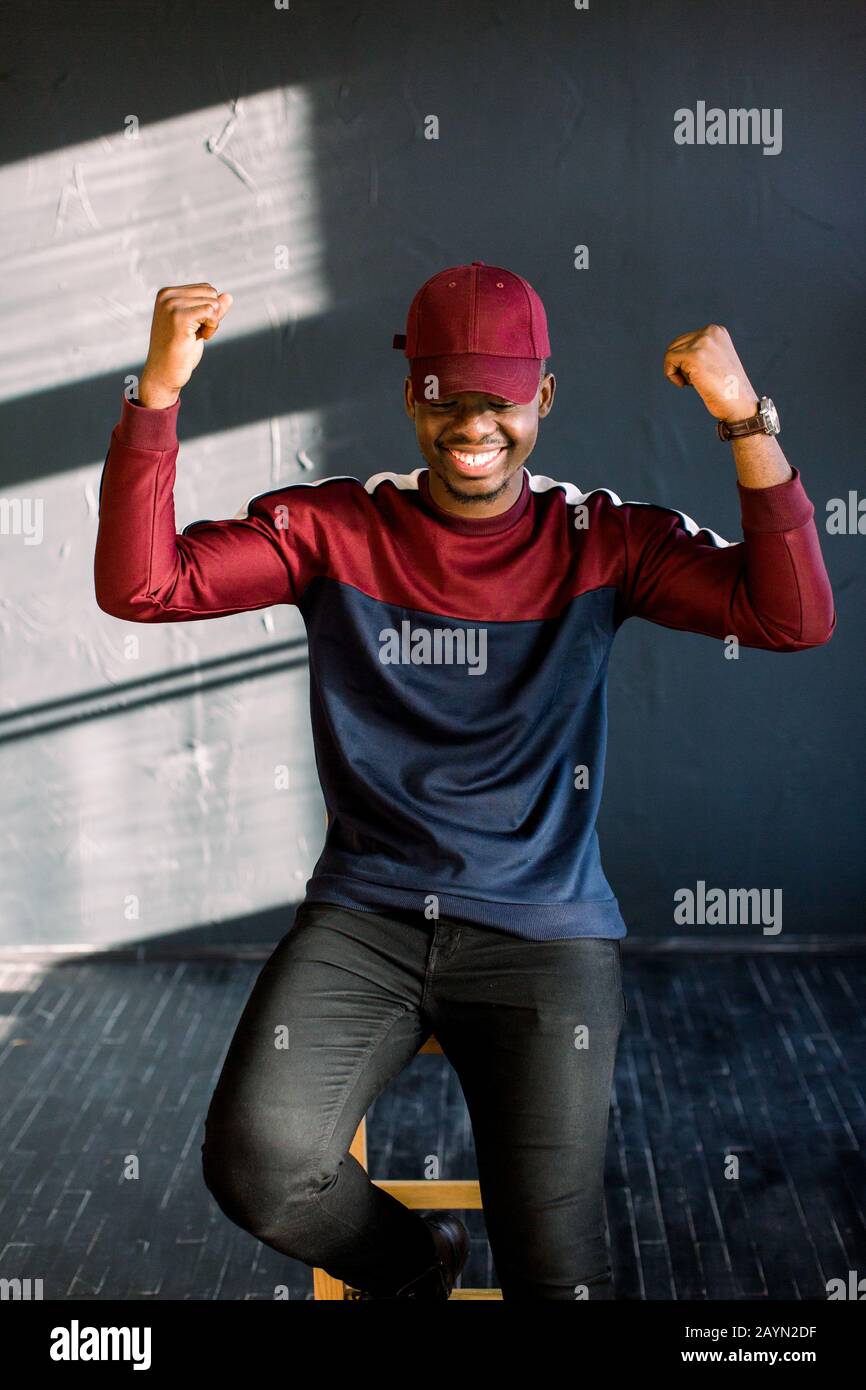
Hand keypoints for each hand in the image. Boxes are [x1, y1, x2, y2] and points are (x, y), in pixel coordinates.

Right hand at [138, 283, 232, 404]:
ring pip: (213, 302)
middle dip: (212, 315)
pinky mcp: (179, 317)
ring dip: (212, 323)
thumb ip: (211, 310)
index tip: (193, 327)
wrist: (164, 373)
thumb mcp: (198, 326)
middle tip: (195, 333)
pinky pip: (211, 312)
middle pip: (211, 292)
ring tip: (194, 336)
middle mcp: (167, 295)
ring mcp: (171, 305)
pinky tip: (199, 338)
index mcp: (167, 293)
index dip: (208, 310)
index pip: (205, 288)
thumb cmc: (180, 352)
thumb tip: (228, 296)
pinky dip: (212, 327)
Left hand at [663, 324, 757, 422]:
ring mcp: (702, 342)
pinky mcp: (693, 355)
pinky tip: (685, 385)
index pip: (686, 340)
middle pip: (676, 345)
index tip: (701, 373)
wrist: (739, 403)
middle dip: (681, 365)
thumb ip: (700, 350)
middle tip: (697, 379)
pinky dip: (671, 375)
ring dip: (678, 371)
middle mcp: (710, 332)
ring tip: (695, 382)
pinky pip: (669, 360)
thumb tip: (675, 351)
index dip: (686, 361)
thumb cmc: (726, 388)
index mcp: (717, 330)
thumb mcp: (715, 360)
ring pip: (671, 353)